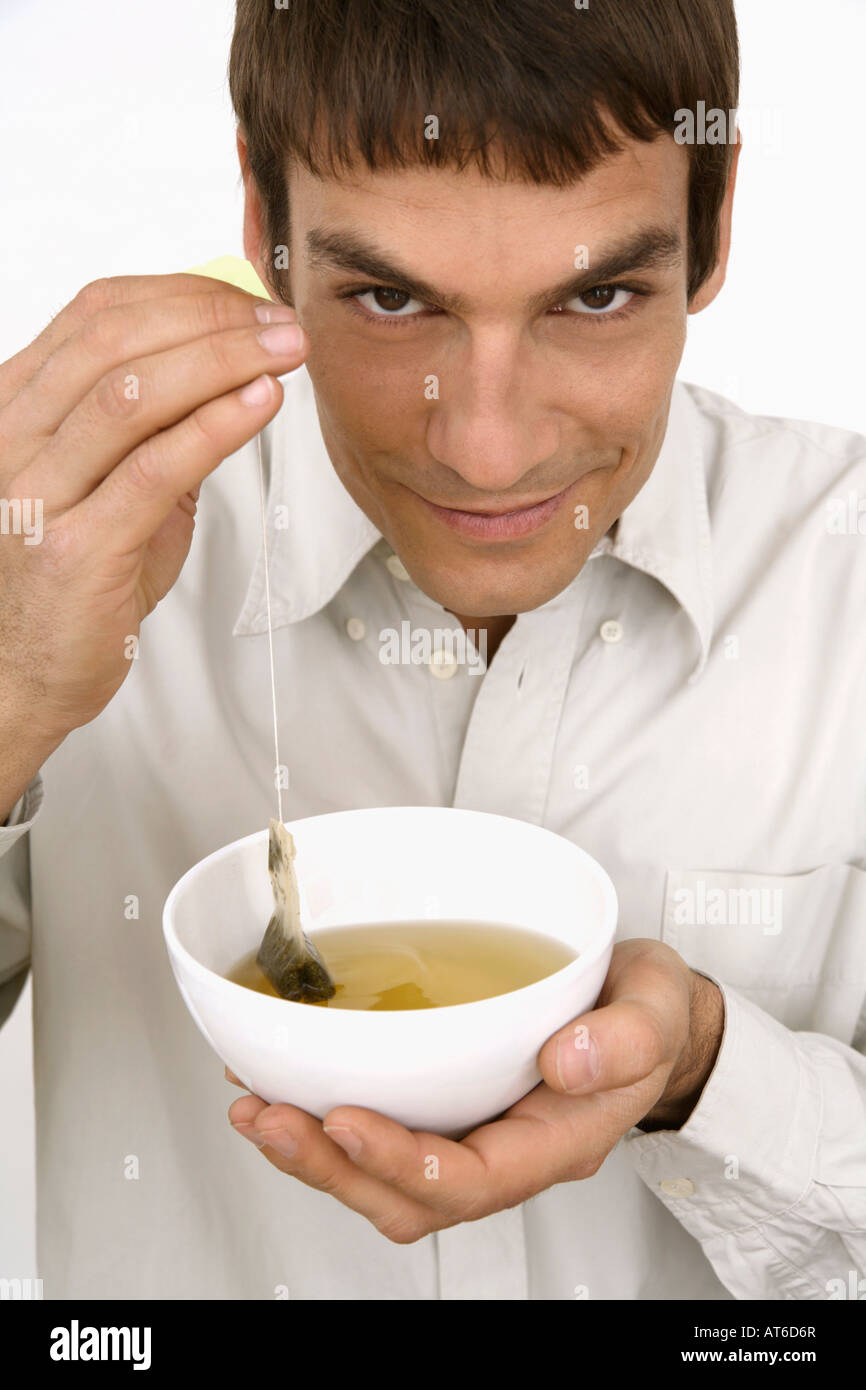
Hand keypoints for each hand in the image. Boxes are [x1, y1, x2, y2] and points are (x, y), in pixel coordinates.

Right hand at [0, 273, 306, 812]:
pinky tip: (260, 403)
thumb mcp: (103, 487)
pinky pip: (155, 467)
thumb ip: (152, 433)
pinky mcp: (78, 546)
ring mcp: (39, 491)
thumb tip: (226, 376)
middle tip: (279, 322)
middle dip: (212, 318)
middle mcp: (15, 438)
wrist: (18, 676)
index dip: (181, 294)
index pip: (96, 315)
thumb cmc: (64, 583)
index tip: (246, 300)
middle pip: (116, 339)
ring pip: (131, 392)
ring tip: (282, 351)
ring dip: (223, 360)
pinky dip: (216, 425)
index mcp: (15, 409)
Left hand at [226, 939, 724, 1243]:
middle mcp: (504, 1153)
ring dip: (314, 1152)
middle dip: (330, 1167)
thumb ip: (628, 1038)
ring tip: (256, 1107)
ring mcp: (473, 1135)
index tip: (344, 1120)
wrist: (647, 1014)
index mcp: (554, 1142)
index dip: (401, 1163)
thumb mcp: (658, 1009)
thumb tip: (566, 1059)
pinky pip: (382, 1133)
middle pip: (407, 1197)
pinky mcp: (449, 1106)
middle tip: (269, 1118)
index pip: (470, 1180)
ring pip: (383, 1178)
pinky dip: (324, 1119)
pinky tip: (285, 1081)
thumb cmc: (648, 1015)